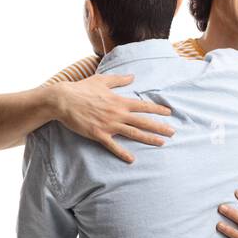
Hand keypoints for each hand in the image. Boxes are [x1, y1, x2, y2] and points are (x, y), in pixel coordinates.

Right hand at [50, 73, 174, 162]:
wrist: (63, 100)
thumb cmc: (82, 89)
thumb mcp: (102, 80)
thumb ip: (119, 80)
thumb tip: (132, 77)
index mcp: (119, 101)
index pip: (143, 106)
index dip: (157, 110)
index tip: (169, 113)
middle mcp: (117, 113)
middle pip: (143, 121)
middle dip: (159, 127)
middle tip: (173, 132)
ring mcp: (109, 125)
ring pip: (133, 133)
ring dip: (149, 139)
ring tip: (162, 143)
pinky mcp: (98, 134)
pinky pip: (113, 146)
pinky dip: (122, 153)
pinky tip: (132, 160)